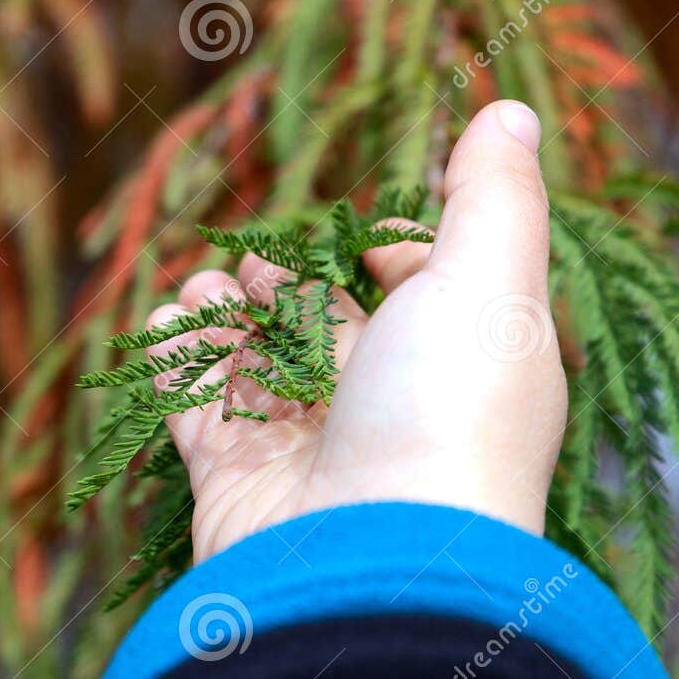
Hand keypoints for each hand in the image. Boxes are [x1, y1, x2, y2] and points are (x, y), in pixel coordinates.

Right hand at [146, 100, 566, 560]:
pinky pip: (199, 413)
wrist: (374, 565)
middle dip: (287, 282)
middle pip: (329, 330)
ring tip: (204, 288)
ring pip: (257, 366)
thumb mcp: (491, 279)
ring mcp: (312, 455)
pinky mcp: (241, 489)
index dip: (394, 255)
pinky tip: (168, 326)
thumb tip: (511, 113)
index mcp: (465, 368)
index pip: (428, 298)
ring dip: (224, 315)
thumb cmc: (449, 414)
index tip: (364, 238)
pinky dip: (178, 365)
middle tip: (255, 263)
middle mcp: (391, 415)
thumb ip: (494, 193)